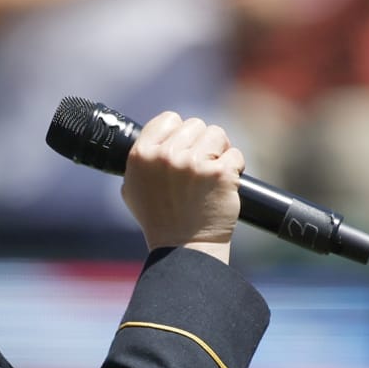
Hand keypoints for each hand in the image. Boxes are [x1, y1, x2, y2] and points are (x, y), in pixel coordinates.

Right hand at [121, 112, 245, 261]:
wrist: (183, 248)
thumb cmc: (159, 220)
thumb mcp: (133, 188)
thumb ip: (141, 160)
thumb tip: (155, 140)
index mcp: (142, 155)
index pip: (169, 119)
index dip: (180, 133)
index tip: (184, 149)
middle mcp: (166, 155)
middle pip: (195, 125)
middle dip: (201, 143)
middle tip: (200, 167)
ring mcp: (193, 163)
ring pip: (217, 135)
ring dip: (220, 151)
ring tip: (212, 174)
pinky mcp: (220, 173)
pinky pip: (235, 155)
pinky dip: (235, 168)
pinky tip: (224, 184)